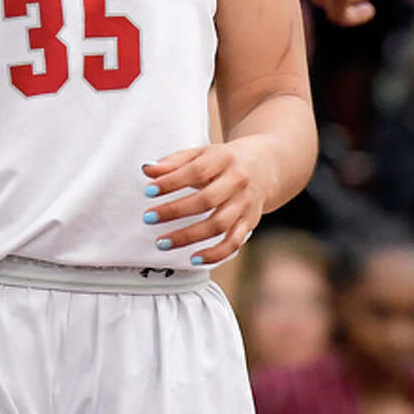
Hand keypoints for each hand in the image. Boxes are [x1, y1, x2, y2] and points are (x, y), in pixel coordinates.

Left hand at [141, 140, 270, 264]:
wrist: (265, 166)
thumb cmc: (224, 161)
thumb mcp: (202, 153)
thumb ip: (174, 162)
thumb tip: (148, 171)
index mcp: (224, 159)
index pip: (196, 171)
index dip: (171, 182)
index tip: (148, 192)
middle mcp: (238, 181)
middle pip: (206, 200)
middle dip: (175, 211)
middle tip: (148, 218)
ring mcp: (245, 204)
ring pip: (218, 224)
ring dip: (188, 236)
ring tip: (161, 243)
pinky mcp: (250, 222)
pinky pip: (234, 242)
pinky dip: (215, 254)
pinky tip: (193, 259)